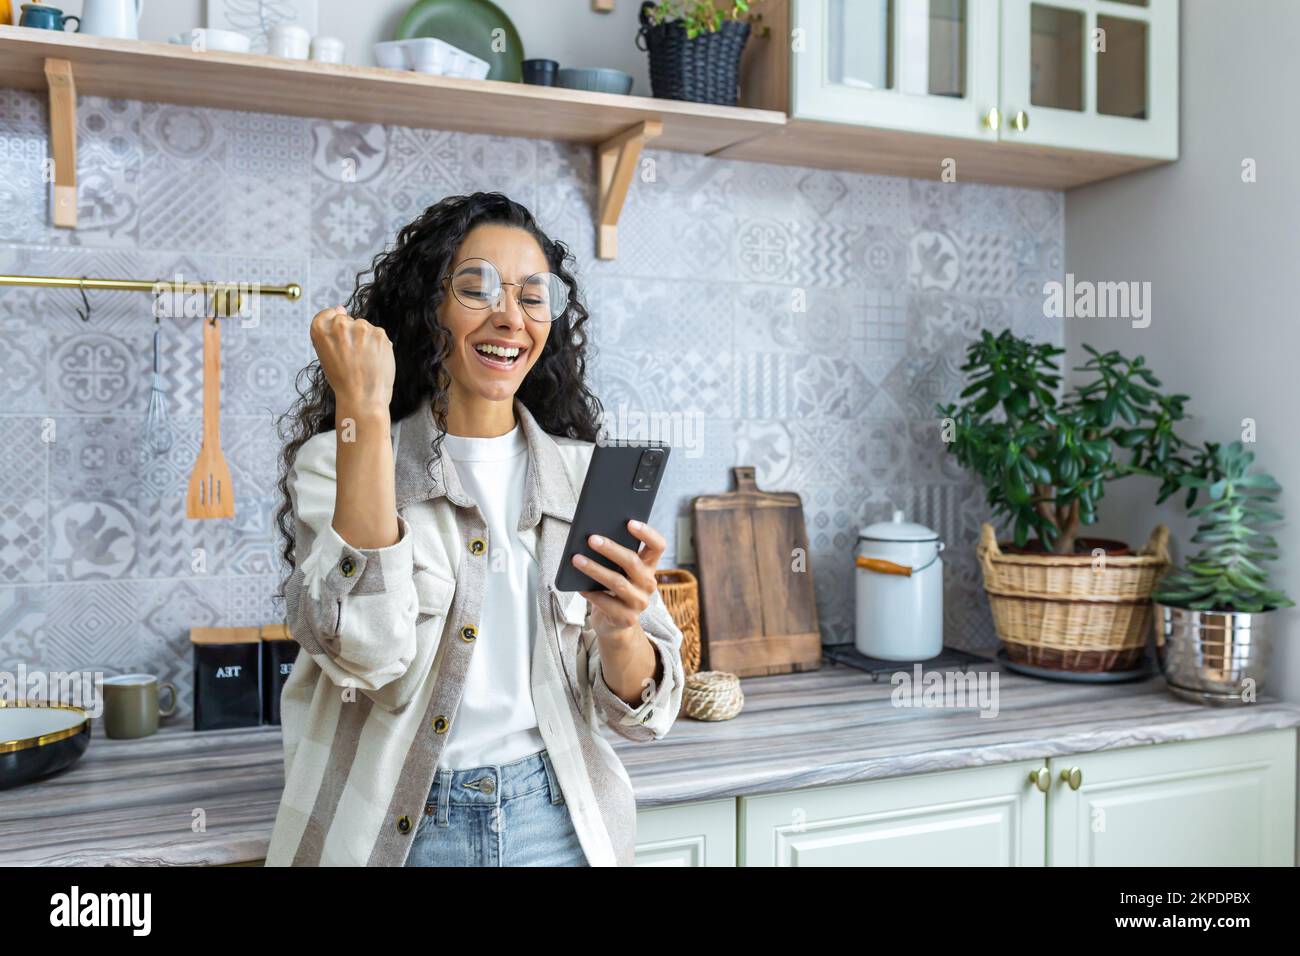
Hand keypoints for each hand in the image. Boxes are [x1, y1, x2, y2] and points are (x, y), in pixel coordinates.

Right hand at [309, 306, 394, 413]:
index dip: (334, 327)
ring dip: (366, 340)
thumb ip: (331, 330)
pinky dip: (378, 346)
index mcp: (320, 329)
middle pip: (349, 321)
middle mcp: (340, 325)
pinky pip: (378, 335)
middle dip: (352, 336)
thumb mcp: (326, 354)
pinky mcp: (380, 333)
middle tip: (353, 358)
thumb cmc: (343, 380)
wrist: (362, 397)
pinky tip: (374, 361)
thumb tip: (341, 307)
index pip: (328, 314)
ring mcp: (361, 328)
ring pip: (365, 328)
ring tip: (364, 362)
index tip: (339, 339)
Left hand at [574, 519, 665, 639]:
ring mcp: (639, 602)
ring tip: (576, 559)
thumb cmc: (612, 589)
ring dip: (595, 569)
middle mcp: (648, 584)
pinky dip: (591, 593)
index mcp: (649, 566)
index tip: (629, 522)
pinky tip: (579, 586)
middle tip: (591, 538)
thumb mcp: (617, 571)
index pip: (658, 546)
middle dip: (611, 549)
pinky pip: (606, 603)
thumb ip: (613, 557)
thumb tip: (592, 536)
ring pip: (617, 582)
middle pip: (633, 562)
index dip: (647, 533)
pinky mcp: (627, 618)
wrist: (614, 624)